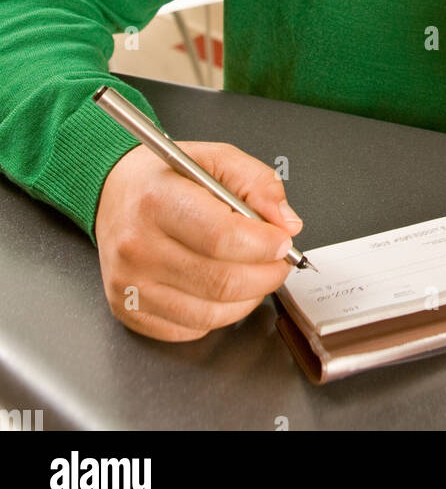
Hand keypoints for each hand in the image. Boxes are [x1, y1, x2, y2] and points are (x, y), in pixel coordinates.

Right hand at [94, 141, 302, 341]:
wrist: (115, 194)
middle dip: (266, 275)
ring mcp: (130, 285)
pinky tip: (223, 289)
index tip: (283, 241)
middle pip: (221, 281)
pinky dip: (221, 314)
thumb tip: (286, 222)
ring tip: (256, 273)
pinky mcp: (129, 312)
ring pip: (211, 314)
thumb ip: (258, 184)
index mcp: (157, 200)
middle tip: (279, 261)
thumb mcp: (217, 159)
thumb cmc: (166, 178)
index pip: (222, 237)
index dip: (263, 245)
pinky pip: (192, 330)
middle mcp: (138, 246)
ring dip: (249, 298)